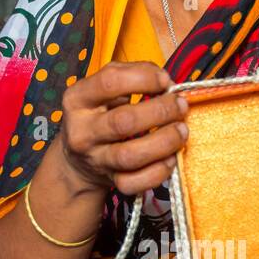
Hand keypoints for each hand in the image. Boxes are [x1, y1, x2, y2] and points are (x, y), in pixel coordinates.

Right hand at [58, 61, 188, 195]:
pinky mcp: (111, 181)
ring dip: (164, 142)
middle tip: (180, 106)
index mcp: (77, 99)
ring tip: (181, 130)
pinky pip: (136, 182)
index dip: (144, 78)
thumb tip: (165, 81)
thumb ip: (132, 75)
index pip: (110, 82)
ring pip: (130, 156)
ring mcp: (95, 160)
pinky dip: (159, 171)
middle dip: (161, 111)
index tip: (165, 80)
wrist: (79, 159)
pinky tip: (170, 158)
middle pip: (123, 122)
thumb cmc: (100, 114)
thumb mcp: (105, 89)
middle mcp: (82, 131)